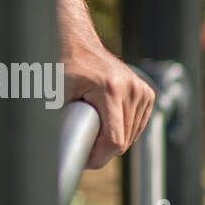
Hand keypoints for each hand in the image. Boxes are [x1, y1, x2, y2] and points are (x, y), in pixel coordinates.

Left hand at [64, 43, 155, 168]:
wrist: (78, 43)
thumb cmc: (64, 68)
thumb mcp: (57, 94)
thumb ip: (60, 121)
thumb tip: (57, 151)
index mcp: (110, 90)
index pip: (114, 141)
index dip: (99, 158)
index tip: (84, 161)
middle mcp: (131, 89)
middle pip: (124, 141)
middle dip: (103, 151)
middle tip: (84, 148)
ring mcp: (142, 90)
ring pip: (132, 136)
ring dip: (114, 141)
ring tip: (93, 132)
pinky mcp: (147, 93)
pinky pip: (138, 125)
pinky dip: (125, 130)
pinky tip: (109, 124)